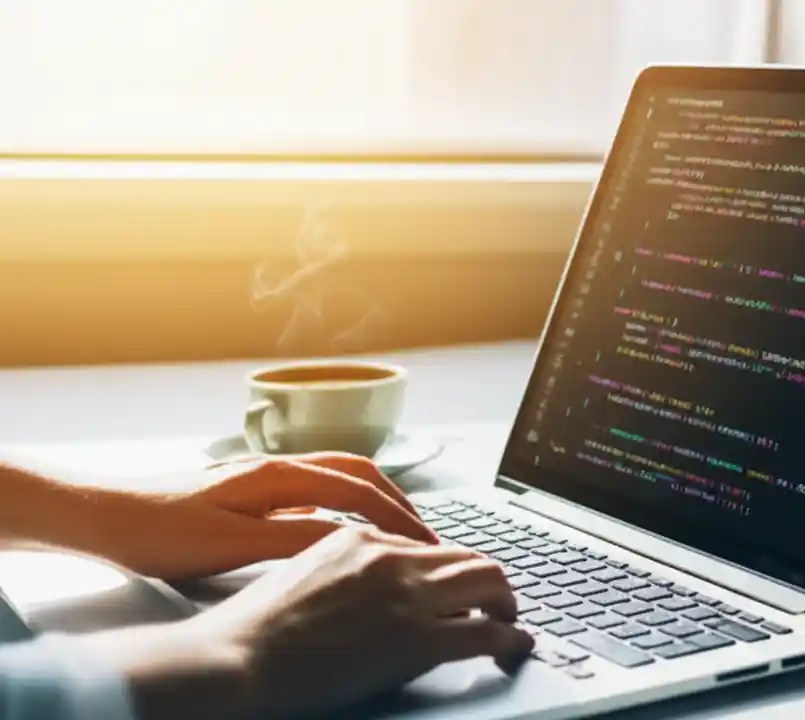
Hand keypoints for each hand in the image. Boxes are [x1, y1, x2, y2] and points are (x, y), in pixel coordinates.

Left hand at [83, 452, 436, 578]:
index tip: (426, 545)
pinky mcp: (249, 490)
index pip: (359, 491)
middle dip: (398, 500)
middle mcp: (276, 467)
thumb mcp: (231, 545)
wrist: (101, 516)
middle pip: (358, 471)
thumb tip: (351, 539)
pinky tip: (341, 529)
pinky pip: (315, 489)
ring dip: (374, 498)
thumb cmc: (157, 531)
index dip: (398, 518)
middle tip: (425, 534)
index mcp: (278, 476)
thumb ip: (295, 539)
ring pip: (338, 476)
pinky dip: (345, 504)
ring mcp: (263, 476)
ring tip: (395, 528)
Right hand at [88, 526, 533, 719]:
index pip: (427, 547)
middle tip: (498, 605)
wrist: (236, 660)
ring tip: (511, 624)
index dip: (448, 573)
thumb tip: (372, 590)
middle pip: (467, 557)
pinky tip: (516, 647)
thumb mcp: (302, 574)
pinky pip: (487, 632)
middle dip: (489, 582)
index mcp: (360, 537)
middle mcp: (390, 557)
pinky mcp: (417, 639)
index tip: (457, 590)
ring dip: (508, 604)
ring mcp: (406, 595)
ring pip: (489, 582)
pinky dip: (512, 638)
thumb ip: (344, 571)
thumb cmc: (252, 630)